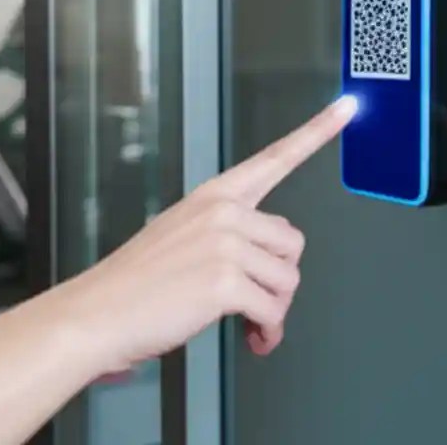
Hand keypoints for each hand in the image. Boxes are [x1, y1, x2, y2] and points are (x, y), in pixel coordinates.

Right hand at [46, 96, 358, 373]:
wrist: (97, 314)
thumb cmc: (134, 285)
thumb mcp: (180, 240)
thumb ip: (228, 239)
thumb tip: (267, 273)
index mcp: (212, 196)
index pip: (274, 158)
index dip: (317, 131)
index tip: (348, 108)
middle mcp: (222, 212)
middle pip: (293, 243)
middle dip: (278, 281)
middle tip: (255, 303)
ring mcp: (224, 243)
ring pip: (288, 280)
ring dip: (272, 311)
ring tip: (246, 322)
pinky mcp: (226, 280)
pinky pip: (273, 311)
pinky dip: (266, 332)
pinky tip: (249, 337)